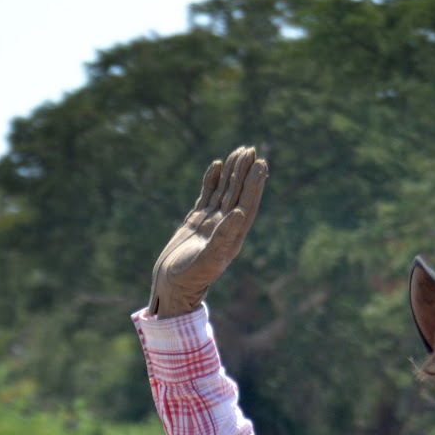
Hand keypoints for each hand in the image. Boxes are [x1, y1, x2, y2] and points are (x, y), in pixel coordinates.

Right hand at [148, 147, 267, 317]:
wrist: (172, 285)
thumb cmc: (190, 277)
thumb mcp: (208, 260)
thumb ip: (223, 237)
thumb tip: (240, 213)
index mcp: (233, 236)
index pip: (247, 204)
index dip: (255, 184)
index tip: (261, 164)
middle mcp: (225, 227)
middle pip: (238, 193)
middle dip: (245, 172)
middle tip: (251, 150)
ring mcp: (211, 222)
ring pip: (224, 191)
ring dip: (232, 172)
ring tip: (240, 151)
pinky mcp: (196, 220)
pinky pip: (207, 195)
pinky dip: (212, 180)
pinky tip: (217, 165)